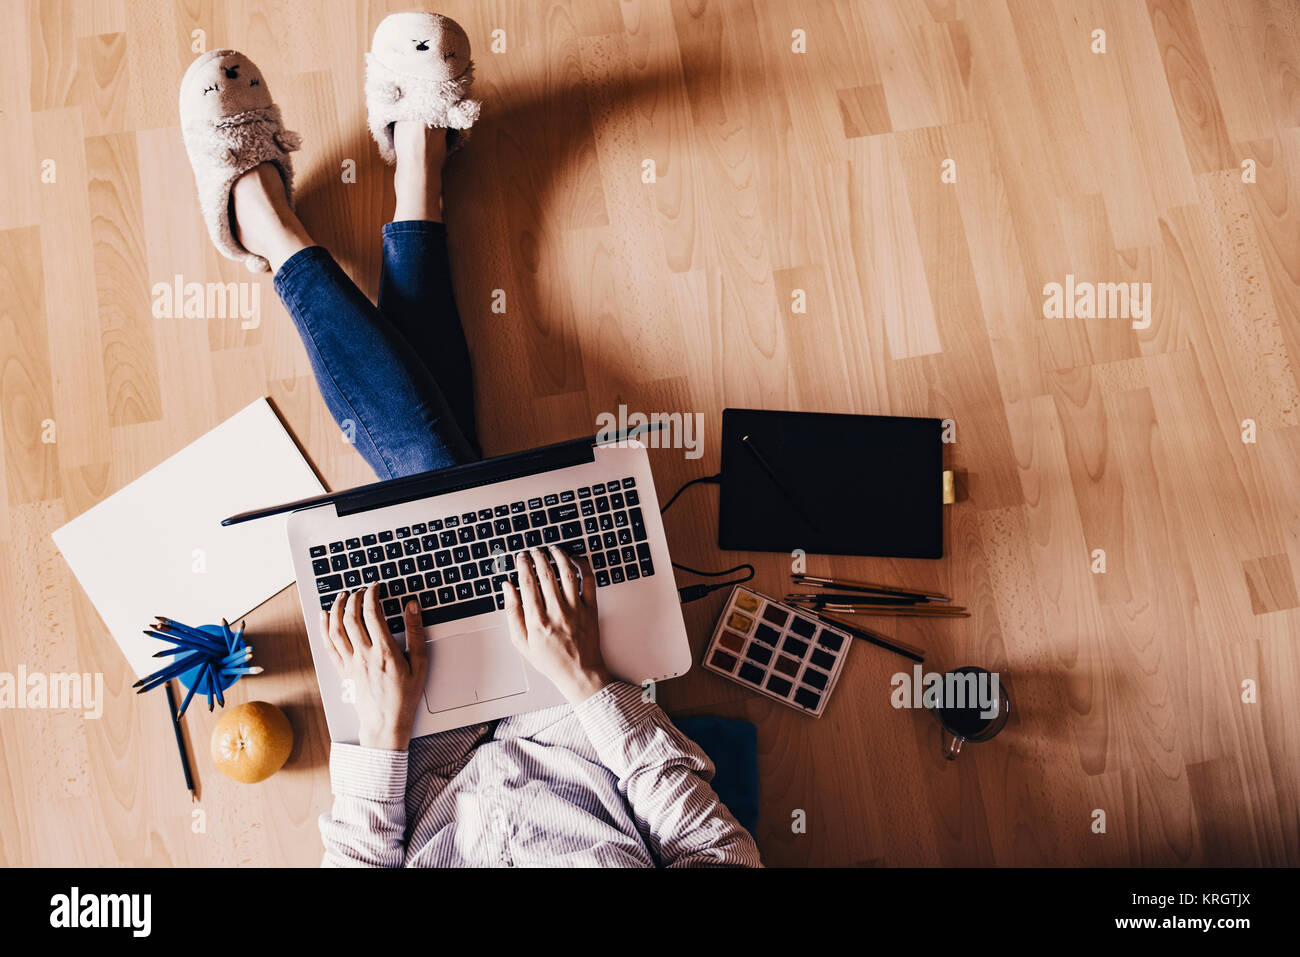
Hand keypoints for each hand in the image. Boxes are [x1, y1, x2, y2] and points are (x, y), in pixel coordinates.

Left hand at [321, 584, 428, 749]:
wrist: (386, 723)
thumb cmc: (405, 696)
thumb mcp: (420, 663)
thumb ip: (416, 632)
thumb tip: (411, 607)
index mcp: (384, 652)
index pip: (373, 614)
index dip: (372, 595)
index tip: (375, 587)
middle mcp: (364, 655)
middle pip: (351, 618)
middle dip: (354, 598)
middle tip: (360, 590)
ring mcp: (350, 663)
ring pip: (336, 629)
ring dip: (337, 609)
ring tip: (341, 597)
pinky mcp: (343, 671)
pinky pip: (329, 645)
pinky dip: (324, 628)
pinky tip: (324, 616)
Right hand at [502, 546, 610, 703]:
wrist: (579, 672)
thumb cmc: (550, 660)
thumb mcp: (522, 642)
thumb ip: (512, 613)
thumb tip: (507, 588)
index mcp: (537, 620)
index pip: (527, 583)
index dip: (523, 565)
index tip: (521, 557)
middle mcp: (556, 611)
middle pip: (545, 573)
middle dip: (538, 557)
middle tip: (534, 550)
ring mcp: (576, 608)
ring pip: (567, 572)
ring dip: (558, 556)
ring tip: (552, 549)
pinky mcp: (591, 608)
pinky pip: (589, 580)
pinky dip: (583, 565)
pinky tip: (575, 558)